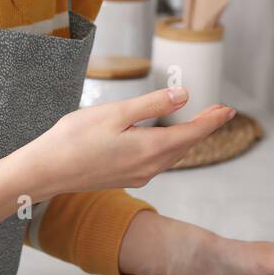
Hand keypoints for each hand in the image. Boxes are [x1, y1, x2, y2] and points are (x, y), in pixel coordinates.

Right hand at [29, 86, 233, 197]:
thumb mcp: (115, 114)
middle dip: (203, 128)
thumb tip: (184, 96)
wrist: (46, 172)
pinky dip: (168, 148)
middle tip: (219, 112)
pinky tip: (164, 141)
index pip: (192, 134)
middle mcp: (149, 167)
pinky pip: (157, 162)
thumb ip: (151, 105)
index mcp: (150, 149)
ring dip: (186, 139)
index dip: (212, 121)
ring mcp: (137, 175)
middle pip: (185, 146)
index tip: (228, 109)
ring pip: (171, 156)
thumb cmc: (74, 140)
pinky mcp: (124, 178)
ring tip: (197, 124)